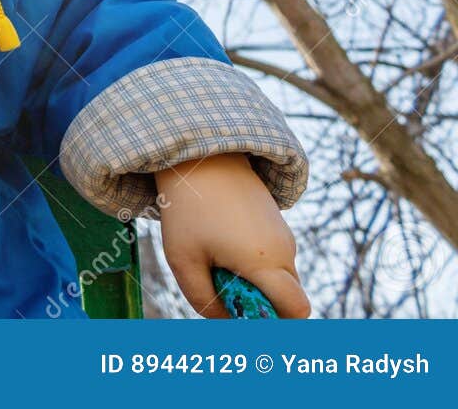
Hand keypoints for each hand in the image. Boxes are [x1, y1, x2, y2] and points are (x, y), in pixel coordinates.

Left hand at [155, 152, 308, 318]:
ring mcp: (283, 234)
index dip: (278, 323)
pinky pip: (271, 255)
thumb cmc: (187, 210)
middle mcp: (284, 250)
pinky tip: (221, 238)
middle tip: (221, 283)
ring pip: (277, 275)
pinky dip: (252, 259)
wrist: (199, 157)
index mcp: (264, 263)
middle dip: (261, 301)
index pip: (296, 310)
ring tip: (215, 253)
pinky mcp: (275, 222)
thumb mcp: (183, 260)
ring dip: (253, 278)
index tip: (245, 315)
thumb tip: (224, 321)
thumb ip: (202, 299)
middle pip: (287, 296)